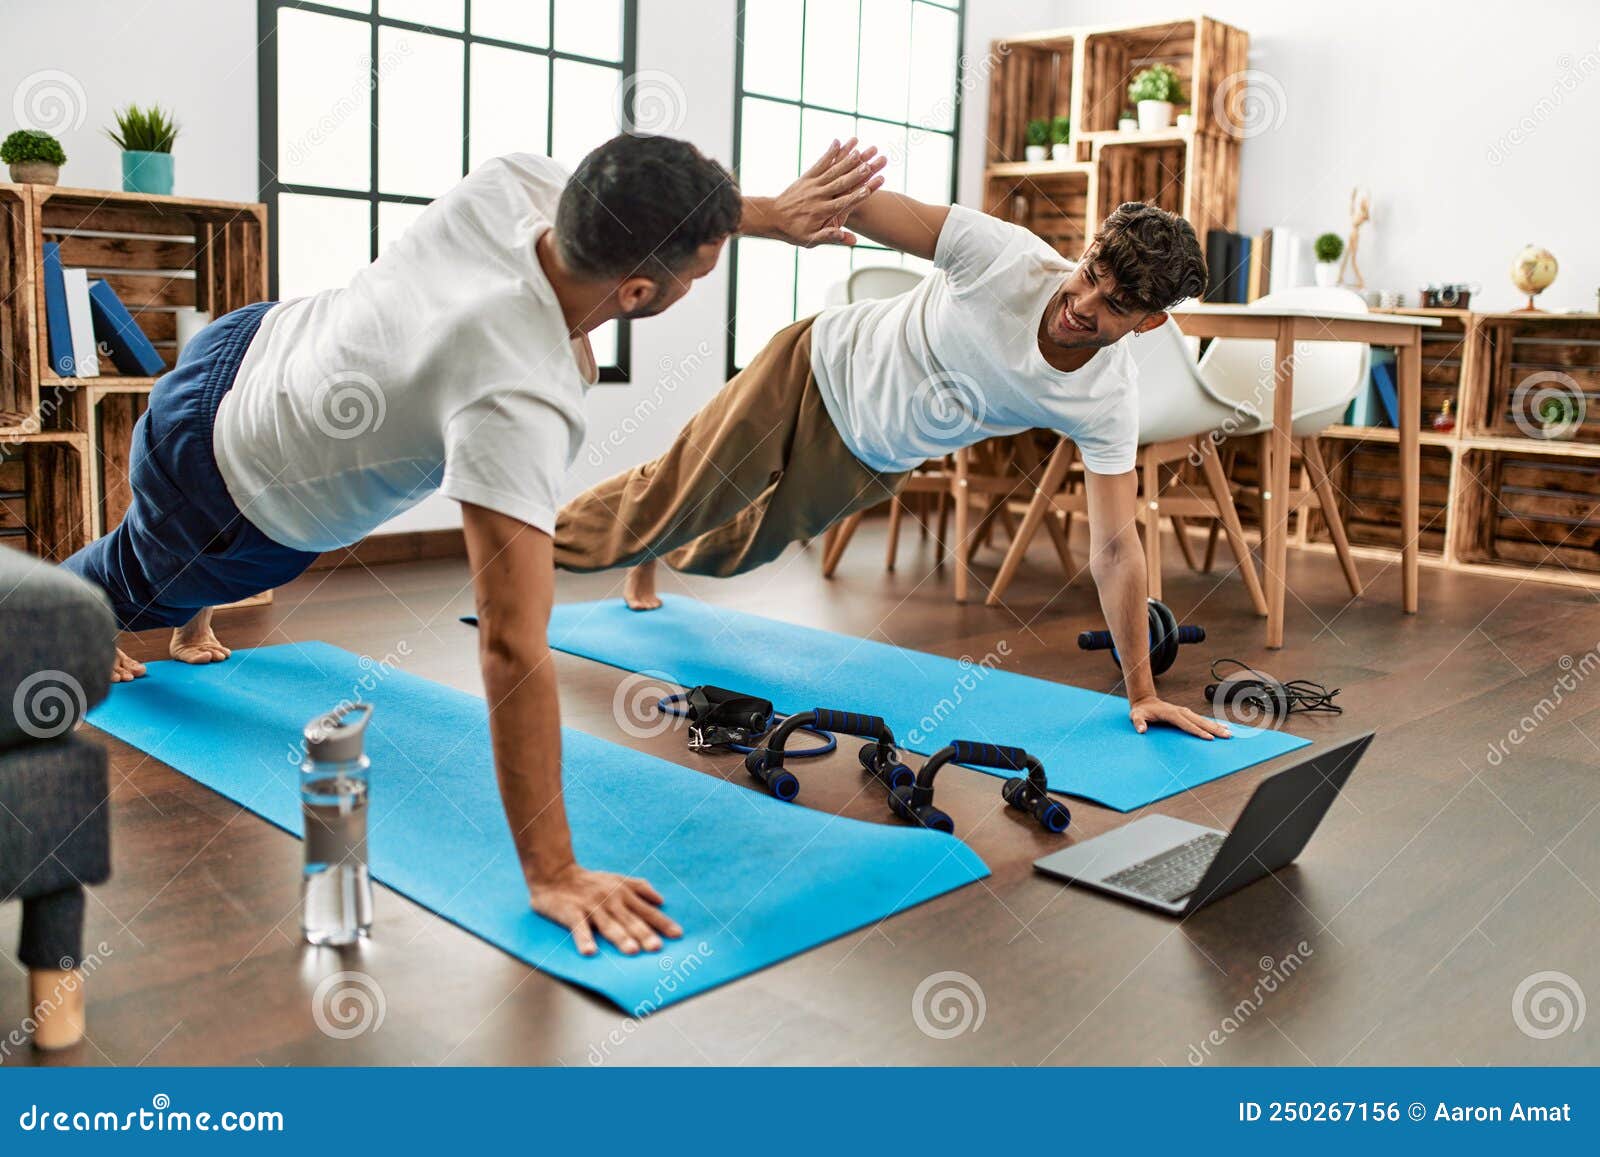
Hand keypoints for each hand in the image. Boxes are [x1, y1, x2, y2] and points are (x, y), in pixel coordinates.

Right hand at [528, 862, 682, 955]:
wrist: (555, 873)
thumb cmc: (589, 881)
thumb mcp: (617, 879)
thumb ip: (640, 888)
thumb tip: (661, 900)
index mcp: (623, 894)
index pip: (646, 911)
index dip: (662, 922)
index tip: (677, 935)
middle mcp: (610, 900)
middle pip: (630, 920)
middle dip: (644, 933)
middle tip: (657, 947)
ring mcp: (591, 906)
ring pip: (608, 924)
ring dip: (620, 937)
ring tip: (632, 951)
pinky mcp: (571, 912)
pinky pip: (579, 927)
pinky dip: (584, 939)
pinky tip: (590, 952)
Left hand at [770, 137, 886, 246]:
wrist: (772, 217)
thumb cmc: (794, 231)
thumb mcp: (811, 239)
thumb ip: (830, 237)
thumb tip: (852, 240)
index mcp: (822, 211)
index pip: (845, 202)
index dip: (861, 194)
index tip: (873, 186)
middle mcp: (819, 195)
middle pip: (842, 183)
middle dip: (858, 174)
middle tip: (872, 164)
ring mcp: (812, 184)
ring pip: (833, 170)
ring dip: (846, 160)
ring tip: (861, 150)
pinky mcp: (807, 176)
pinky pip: (820, 163)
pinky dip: (829, 152)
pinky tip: (839, 141)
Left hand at [1129, 696, 1232, 739]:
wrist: (1145, 701)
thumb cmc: (1141, 711)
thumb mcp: (1135, 716)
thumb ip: (1138, 723)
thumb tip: (1142, 730)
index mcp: (1171, 714)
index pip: (1187, 724)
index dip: (1198, 731)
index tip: (1209, 738)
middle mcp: (1181, 712)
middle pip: (1199, 721)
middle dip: (1214, 729)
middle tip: (1226, 736)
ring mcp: (1185, 712)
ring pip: (1203, 720)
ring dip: (1216, 726)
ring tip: (1229, 732)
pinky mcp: (1187, 714)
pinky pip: (1201, 719)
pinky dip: (1212, 723)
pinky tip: (1222, 726)